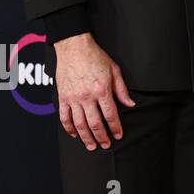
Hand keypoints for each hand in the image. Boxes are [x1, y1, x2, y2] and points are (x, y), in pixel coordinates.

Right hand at [53, 33, 134, 150]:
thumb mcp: (114, 70)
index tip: (118, 135)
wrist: (74, 48)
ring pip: (79, 124)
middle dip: (101, 137)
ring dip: (85, 137)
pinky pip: (64, 117)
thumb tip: (130, 104)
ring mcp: (73, 98)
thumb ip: (121, 89)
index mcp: (102, 90)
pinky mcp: (63, 97)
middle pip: (94, 123)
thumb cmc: (95, 57)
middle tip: (105, 145)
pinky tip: (74, 134)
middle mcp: (87, 96)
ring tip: (91, 146)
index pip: (111, 114)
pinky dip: (69, 128)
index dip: (115, 127)